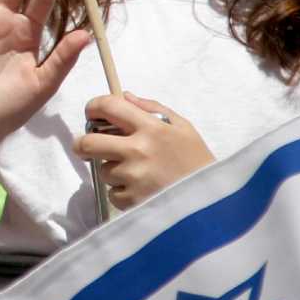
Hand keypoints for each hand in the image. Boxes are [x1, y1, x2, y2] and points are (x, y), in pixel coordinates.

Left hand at [74, 94, 215, 209]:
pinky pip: (112, 193)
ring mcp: (133, 178)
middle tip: (89, 147)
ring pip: (102, 170)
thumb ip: (153, 109)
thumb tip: (125, 96)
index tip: (92, 113)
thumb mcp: (183, 128)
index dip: (93, 107)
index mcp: (151, 128)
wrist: (215, 203)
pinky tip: (142, 190)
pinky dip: (122, 192)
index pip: (109, 106)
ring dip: (113, 171)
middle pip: (88, 142)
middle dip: (83, 144)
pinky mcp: (132, 202)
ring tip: (137, 174)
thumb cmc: (199, 161)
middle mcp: (138, 150)